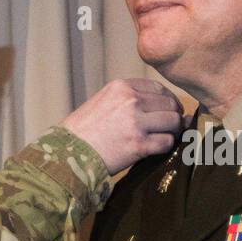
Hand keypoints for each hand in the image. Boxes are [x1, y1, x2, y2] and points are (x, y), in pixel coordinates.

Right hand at [60, 78, 182, 174]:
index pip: (159, 88)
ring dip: (173, 131)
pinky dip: (166, 146)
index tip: (168, 110)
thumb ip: (130, 99)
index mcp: (121, 87)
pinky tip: (156, 149)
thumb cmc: (84, 130)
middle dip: (173, 116)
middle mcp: (131, 100)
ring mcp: (136, 122)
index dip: (168, 100)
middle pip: (170, 105)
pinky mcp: (139, 144)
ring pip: (173, 122)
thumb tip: (164, 105)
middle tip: (170, 127)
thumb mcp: (103, 101)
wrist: (68, 153)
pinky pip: (166, 142)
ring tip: (164, 137)